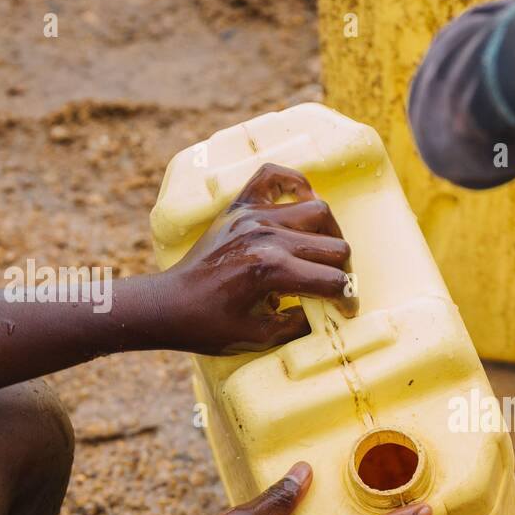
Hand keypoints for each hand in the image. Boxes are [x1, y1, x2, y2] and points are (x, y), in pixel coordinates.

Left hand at [160, 164, 355, 355]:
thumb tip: (325, 311)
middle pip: (334, 245)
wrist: (167, 305)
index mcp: (273, 270)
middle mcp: (267, 236)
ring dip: (328, 235)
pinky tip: (304, 201)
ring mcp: (253, 217)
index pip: (333, 279)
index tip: (346, 311)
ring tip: (322, 254)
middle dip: (342, 271)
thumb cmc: (208, 326)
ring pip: (318, 212)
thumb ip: (300, 323)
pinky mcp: (239, 208)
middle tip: (335, 287)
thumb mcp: (260, 337)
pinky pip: (273, 176)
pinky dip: (294, 183)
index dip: (346, 299)